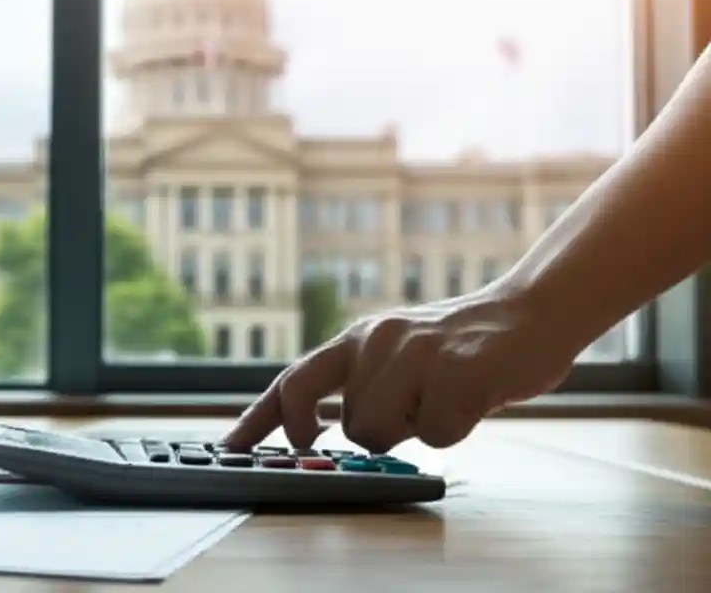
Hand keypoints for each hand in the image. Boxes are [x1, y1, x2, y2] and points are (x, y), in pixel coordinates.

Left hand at [222, 288, 577, 453]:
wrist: (529, 313)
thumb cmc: (458, 347)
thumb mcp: (394, 354)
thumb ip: (356, 384)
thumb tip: (312, 428)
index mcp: (357, 338)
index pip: (294, 381)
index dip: (261, 419)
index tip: (233, 448)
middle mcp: (378, 341)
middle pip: (354, 426)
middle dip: (384, 434)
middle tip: (417, 409)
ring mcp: (417, 355)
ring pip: (387, 433)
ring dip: (419, 430)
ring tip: (446, 396)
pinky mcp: (459, 372)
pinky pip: (439, 434)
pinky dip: (457, 428)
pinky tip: (473, 397)